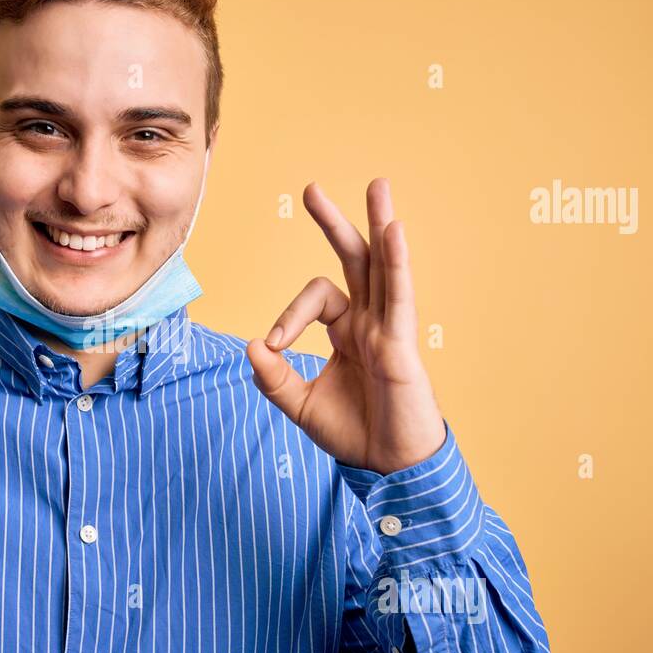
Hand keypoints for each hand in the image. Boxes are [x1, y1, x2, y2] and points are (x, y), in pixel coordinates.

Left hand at [246, 178, 445, 474]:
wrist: (388, 467)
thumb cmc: (355, 434)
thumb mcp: (301, 405)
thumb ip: (274, 378)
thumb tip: (251, 345)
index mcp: (347, 332)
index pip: (317, 299)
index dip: (288, 316)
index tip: (271, 348)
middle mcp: (369, 322)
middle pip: (354, 260)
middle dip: (334, 223)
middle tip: (311, 189)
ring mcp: (388, 329)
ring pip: (381, 267)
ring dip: (378, 224)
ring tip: (377, 185)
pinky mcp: (402, 344)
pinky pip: (399, 296)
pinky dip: (396, 263)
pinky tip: (395, 231)